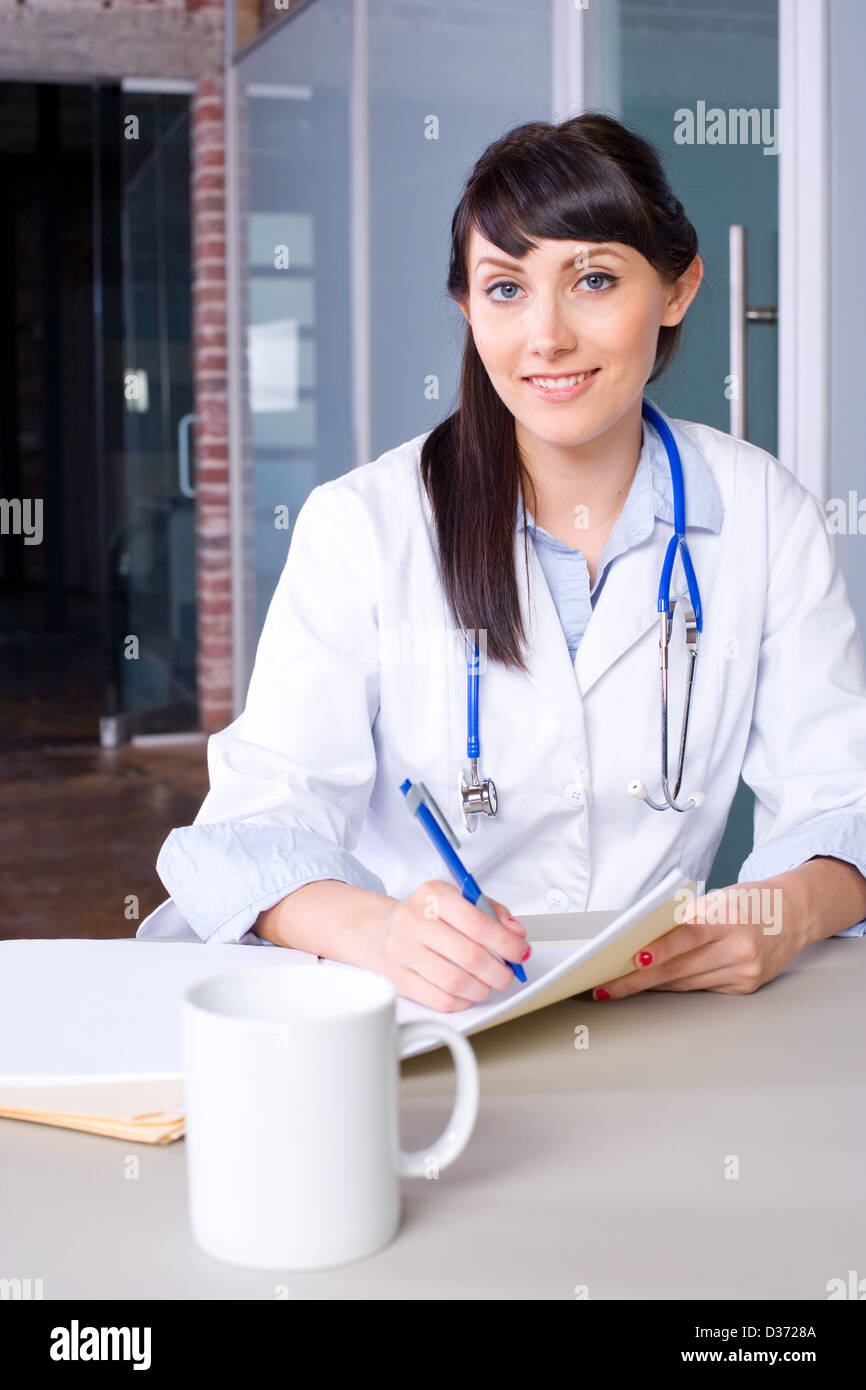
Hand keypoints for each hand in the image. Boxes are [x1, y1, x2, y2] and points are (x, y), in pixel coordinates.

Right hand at [362, 879, 530, 1010]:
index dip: (506, 943)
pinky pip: (440, 999)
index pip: (478, 923)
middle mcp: (414, 921)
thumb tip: (516, 933)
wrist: (377, 930)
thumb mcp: (457, 900)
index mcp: (433, 894)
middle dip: (499, 970)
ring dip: (482, 988)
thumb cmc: (424, 916)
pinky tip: (466, 992)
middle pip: (470, 956)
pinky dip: (462, 1000)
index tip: (520, 951)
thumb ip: (491, 911)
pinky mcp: (398, 979)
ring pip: (456, 982)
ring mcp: (402, 952)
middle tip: (507, 972)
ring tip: (487, 983)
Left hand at [591, 879, 809, 999]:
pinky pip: (702, 988)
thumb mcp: (719, 898)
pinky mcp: (746, 987)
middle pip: (681, 968)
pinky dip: (679, 984)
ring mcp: (745, 972)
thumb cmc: (749, 901)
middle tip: (608, 987)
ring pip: (687, 982)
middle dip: (639, 980)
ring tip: (621, 987)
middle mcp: (740, 949)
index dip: (659, 949)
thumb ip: (686, 918)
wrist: (793, 914)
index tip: (631, 959)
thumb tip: (644, 938)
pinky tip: (656, 984)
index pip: (688, 936)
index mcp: (731, 919)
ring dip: (653, 985)